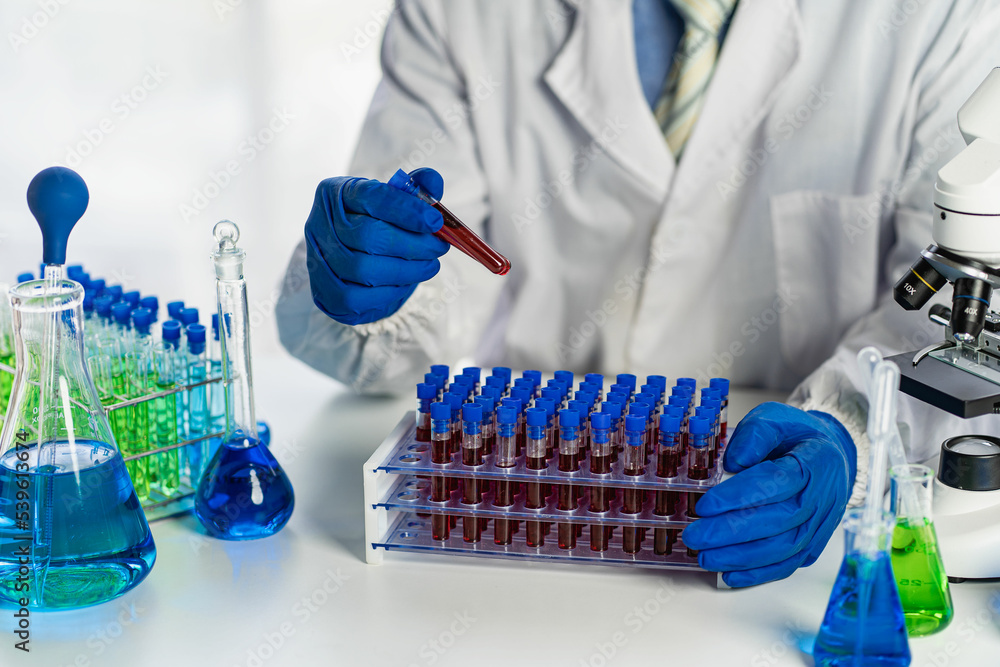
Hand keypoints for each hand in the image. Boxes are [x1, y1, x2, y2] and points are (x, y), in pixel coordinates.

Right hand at [304, 167, 448, 324]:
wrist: (351, 269)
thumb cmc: (376, 227)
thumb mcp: (393, 203)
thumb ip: (414, 190)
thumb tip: (432, 181)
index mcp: (335, 193)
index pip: (371, 197)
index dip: (406, 210)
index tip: (435, 221)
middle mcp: (319, 224)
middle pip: (368, 235)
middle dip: (412, 244)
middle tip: (439, 247)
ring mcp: (318, 261)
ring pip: (365, 269)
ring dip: (407, 270)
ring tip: (430, 265)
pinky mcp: (325, 293)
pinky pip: (360, 297)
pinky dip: (390, 291)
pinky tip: (407, 282)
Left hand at [681, 402, 856, 586]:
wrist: (831, 457)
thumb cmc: (796, 437)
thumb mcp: (775, 418)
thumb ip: (755, 434)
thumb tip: (735, 462)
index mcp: (814, 463)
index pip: (775, 483)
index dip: (739, 496)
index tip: (705, 505)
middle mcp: (821, 499)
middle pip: (776, 522)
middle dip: (730, 532)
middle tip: (695, 535)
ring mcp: (819, 526)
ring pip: (782, 549)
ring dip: (740, 557)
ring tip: (705, 556)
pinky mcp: (812, 545)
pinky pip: (787, 565)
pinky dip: (758, 574)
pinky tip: (730, 574)